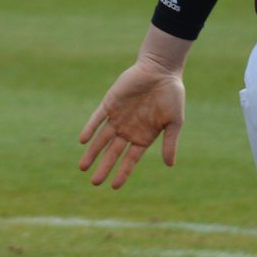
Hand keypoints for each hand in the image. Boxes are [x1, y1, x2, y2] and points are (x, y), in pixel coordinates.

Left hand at [78, 57, 184, 188]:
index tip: (114, 187)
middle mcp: (128, 129)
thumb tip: (169, 165)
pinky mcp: (110, 103)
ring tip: (82, 167)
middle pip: (113, 152)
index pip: (130, 159)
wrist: (161, 70)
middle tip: (94, 183)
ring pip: (102, 138)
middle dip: (103, 167)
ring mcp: (118, 117)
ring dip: (92, 152)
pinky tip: (83, 140)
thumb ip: (170, 142)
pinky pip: (97, 118)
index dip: (123, 172)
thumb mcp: (174, 122)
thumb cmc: (171, 95)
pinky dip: (90, 128)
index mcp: (144, 136)